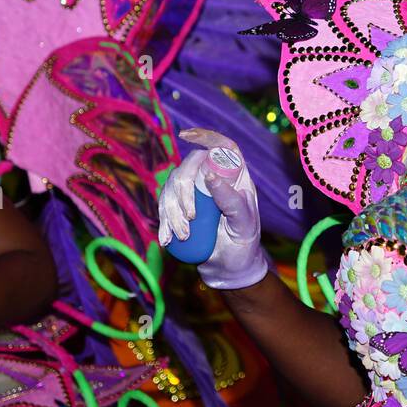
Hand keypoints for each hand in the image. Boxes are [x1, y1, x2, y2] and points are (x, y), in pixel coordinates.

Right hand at [158, 128, 268, 289]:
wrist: (230, 270)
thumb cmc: (243, 246)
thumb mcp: (244, 225)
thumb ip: (232, 201)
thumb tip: (209, 175)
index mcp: (235, 178)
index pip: (223, 147)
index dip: (206, 136)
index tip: (186, 136)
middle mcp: (214, 181)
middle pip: (189, 167)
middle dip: (183, 192)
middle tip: (190, 218)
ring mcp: (196, 194)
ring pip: (172, 187)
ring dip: (171, 211)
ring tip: (183, 235)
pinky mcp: (181, 209)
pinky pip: (164, 206)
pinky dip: (163, 222)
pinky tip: (167, 239)